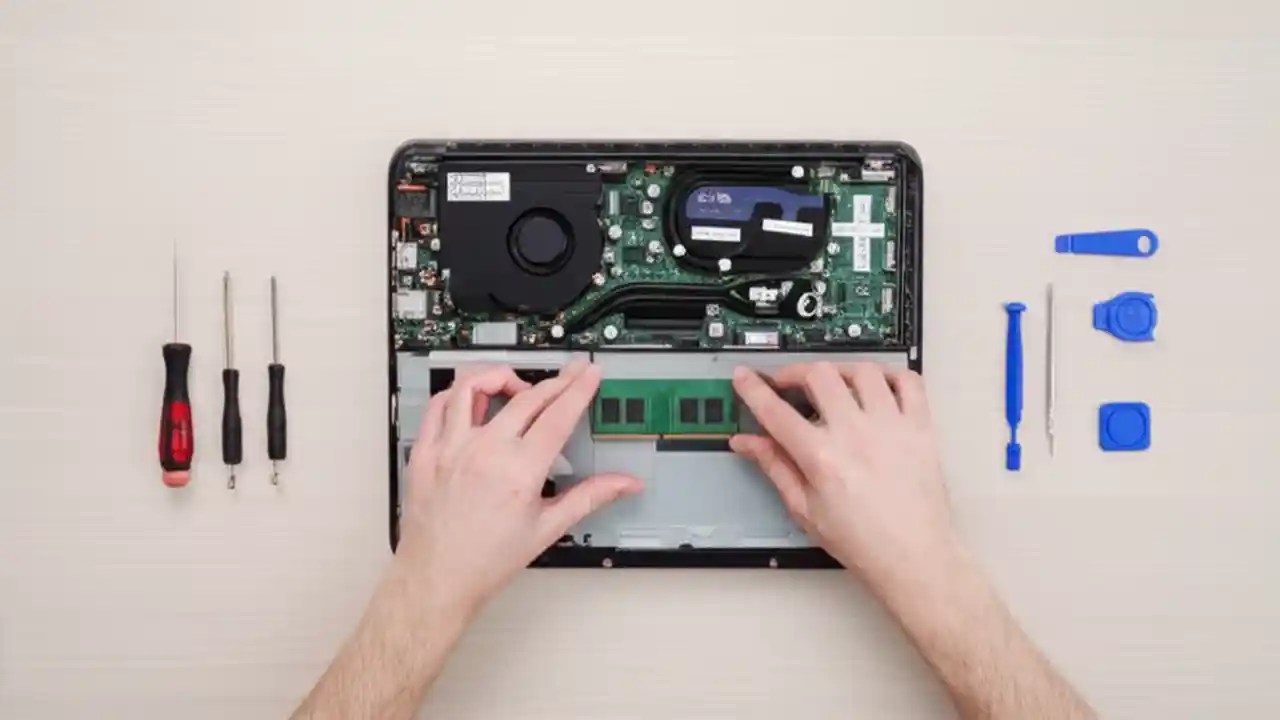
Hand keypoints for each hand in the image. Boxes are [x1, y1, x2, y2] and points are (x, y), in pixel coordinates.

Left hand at [396, 360, 641, 617]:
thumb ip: (589, 497)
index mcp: (518, 471)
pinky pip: (438, 406)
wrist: (437, 579)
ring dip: (500, 377)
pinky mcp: (424, 452)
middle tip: (569, 375)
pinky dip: (457, 396)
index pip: (557, 415)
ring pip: (473, 386)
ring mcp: (450, 448)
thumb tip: (623, 484)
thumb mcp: (546, 529)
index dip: (578, 389)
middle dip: (555, 381)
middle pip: (526, 397)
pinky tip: (471, 403)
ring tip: (516, 386)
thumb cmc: (485, 561)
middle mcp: (483, 452)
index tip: (588, 374)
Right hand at [730, 362, 956, 596]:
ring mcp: (891, 426)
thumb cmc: (862, 541)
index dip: (754, 389)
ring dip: (840, 370)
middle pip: (818, 375)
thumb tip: (747, 443)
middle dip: (795, 373)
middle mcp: (856, 433)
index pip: (776, 411)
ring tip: (832, 382)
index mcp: (822, 457)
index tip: (746, 377)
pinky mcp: (920, 427)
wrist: (913, 556)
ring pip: (862, 370)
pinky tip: (876, 386)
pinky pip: (908, 381)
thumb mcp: (804, 509)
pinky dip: (890, 375)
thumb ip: (775, 467)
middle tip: (788, 383)